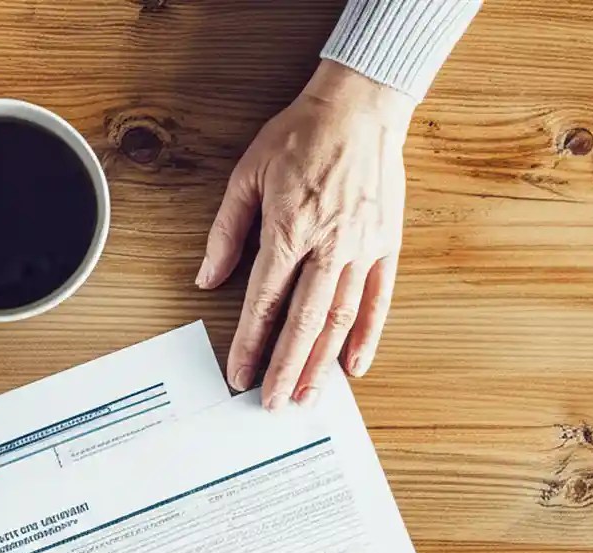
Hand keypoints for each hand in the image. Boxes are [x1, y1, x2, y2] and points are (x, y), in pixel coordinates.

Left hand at [197, 60, 416, 408]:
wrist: (359, 108)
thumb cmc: (300, 136)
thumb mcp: (245, 176)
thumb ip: (225, 233)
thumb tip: (206, 278)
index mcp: (288, 230)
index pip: (263, 302)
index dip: (249, 343)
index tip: (238, 373)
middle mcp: (328, 246)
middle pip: (303, 323)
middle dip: (283, 368)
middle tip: (271, 403)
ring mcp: (361, 249)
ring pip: (340, 319)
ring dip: (321, 363)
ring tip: (306, 395)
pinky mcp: (386, 246)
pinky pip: (378, 300)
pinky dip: (367, 336)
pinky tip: (355, 366)